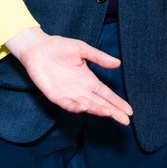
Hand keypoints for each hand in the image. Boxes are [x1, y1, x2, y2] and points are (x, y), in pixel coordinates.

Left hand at [6, 28, 132, 124]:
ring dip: (96, 109)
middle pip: (99, 103)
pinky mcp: (55, 95)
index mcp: (88, 80)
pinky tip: (84, 107)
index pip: (106, 94)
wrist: (37, 47)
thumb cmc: (59, 47)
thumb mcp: (82, 49)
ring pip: (86, 105)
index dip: (117, 103)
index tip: (129, 111)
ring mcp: (68, 93)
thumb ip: (99, 57)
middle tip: (125, 120)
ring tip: (108, 112)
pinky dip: (75, 106)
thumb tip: (118, 63)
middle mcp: (80, 90)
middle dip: (112, 111)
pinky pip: (67, 104)